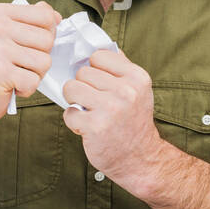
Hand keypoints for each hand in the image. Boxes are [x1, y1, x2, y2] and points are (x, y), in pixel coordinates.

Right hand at [0, 1, 60, 127]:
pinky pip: (34, 81)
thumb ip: (33, 22)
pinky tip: (11, 86)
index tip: (28, 45)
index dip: (47, 35)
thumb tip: (56, 16)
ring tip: (15, 75)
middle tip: (19, 65)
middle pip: (48, 40)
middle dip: (40, 57)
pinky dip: (26, 89)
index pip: (46, 15)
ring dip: (34, 75)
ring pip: (44, 61)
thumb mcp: (10, 35)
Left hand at [60, 48, 164, 190]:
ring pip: (71, 87)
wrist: (141, 159)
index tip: (99, 83)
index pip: (98, 56)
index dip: (94, 69)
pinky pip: (68, 112)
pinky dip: (73, 121)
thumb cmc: (133, 122)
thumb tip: (94, 49)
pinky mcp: (95, 126)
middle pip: (82, 72)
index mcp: (137, 77)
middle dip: (83, 87)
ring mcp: (111, 108)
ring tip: (88, 112)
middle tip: (94, 103)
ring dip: (75, 101)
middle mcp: (126, 91)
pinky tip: (87, 127)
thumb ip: (119, 68)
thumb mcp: (137, 90)